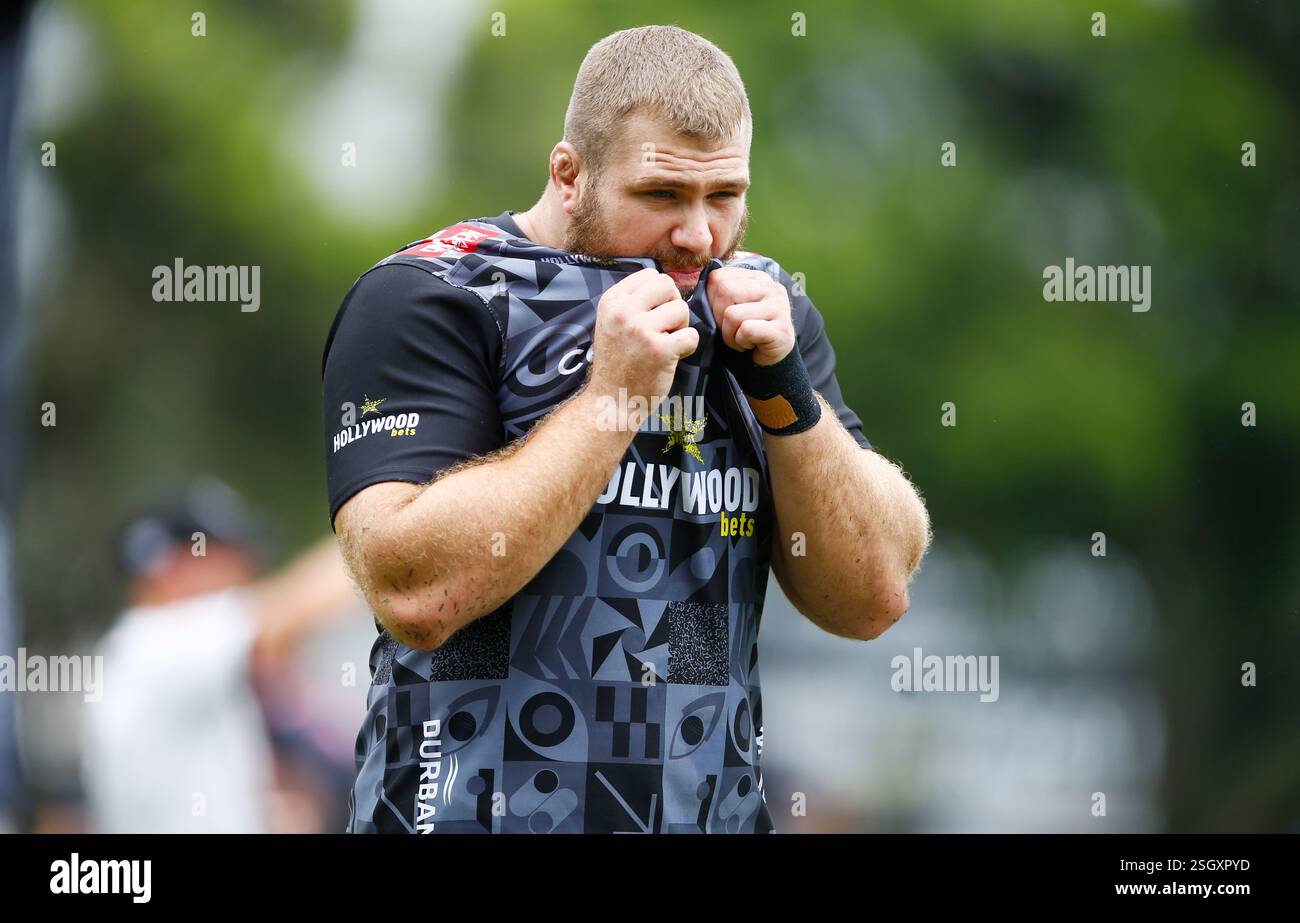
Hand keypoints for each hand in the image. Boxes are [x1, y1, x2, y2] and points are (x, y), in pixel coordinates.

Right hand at [587, 267, 698, 427]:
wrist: (611, 400)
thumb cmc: (618, 361)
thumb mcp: (612, 322)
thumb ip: (633, 301)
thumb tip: (665, 282)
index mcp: (612, 301)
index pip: (650, 275)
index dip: (660, 294)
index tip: (653, 315)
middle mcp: (624, 312)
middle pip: (667, 285)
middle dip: (673, 304)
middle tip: (666, 327)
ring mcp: (641, 330)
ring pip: (682, 309)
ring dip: (680, 327)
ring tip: (666, 343)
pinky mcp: (659, 351)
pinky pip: (691, 335)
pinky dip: (688, 346)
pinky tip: (674, 356)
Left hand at [706, 267, 795, 366]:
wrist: (769, 359)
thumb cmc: (745, 332)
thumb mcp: (730, 307)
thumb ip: (716, 294)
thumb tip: (687, 293)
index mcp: (755, 278)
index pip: (717, 277)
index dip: (710, 300)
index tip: (722, 316)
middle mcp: (770, 287)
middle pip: (724, 292)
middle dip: (718, 318)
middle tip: (731, 331)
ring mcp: (779, 306)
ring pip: (732, 314)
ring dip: (730, 334)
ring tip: (741, 339)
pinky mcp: (781, 328)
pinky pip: (746, 330)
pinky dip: (741, 342)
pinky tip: (751, 344)